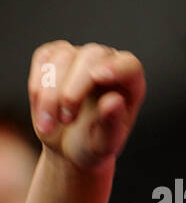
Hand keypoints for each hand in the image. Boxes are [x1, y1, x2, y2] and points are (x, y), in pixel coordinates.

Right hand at [28, 41, 144, 170]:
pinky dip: (37, 87)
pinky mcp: (53, 56)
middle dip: (74, 87)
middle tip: (66, 120)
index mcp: (130, 84)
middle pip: (91, 56)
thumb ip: (112, 124)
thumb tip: (113, 100)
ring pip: (63, 57)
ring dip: (50, 94)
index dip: (115, 68)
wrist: (68, 146)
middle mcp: (107, 64)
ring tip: (49, 126)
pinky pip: (43, 60)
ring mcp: (79, 56)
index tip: (97, 77)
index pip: (129, 65)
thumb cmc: (93, 144)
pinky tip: (42, 112)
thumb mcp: (105, 144)